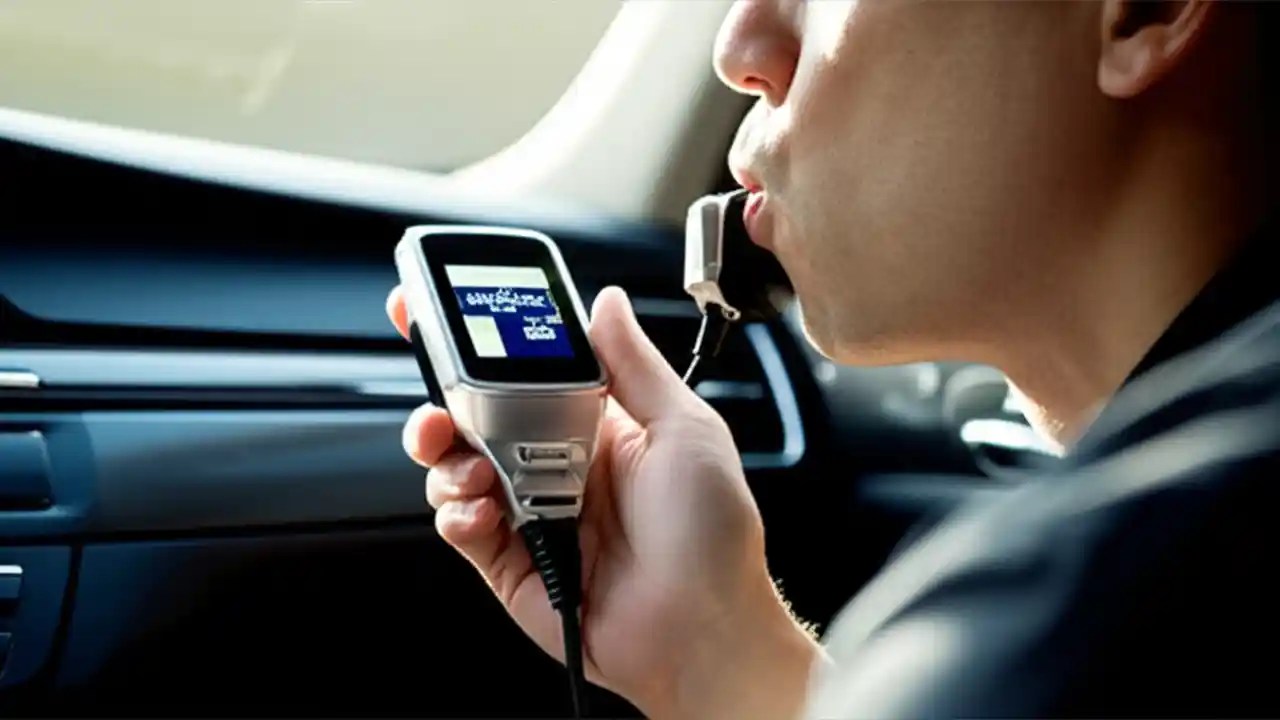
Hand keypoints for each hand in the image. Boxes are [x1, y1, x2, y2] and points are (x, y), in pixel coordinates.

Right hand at [387, 285, 820, 718]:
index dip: (479, 345)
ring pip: (457, 471)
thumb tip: (606, 303)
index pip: (523, 373)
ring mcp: (532, 516)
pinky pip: (461, 529)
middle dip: (441, 400)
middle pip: (475, 420)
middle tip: (435, 395)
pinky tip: (480, 512)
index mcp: (594, 427)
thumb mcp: (683, 428)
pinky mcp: (512, 565)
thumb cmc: (713, 534)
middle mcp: (556, 467)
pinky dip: (456, 514)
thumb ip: (632, 364)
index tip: (437, 312)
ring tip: (469, 467)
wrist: (704, 628)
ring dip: (445, 459)